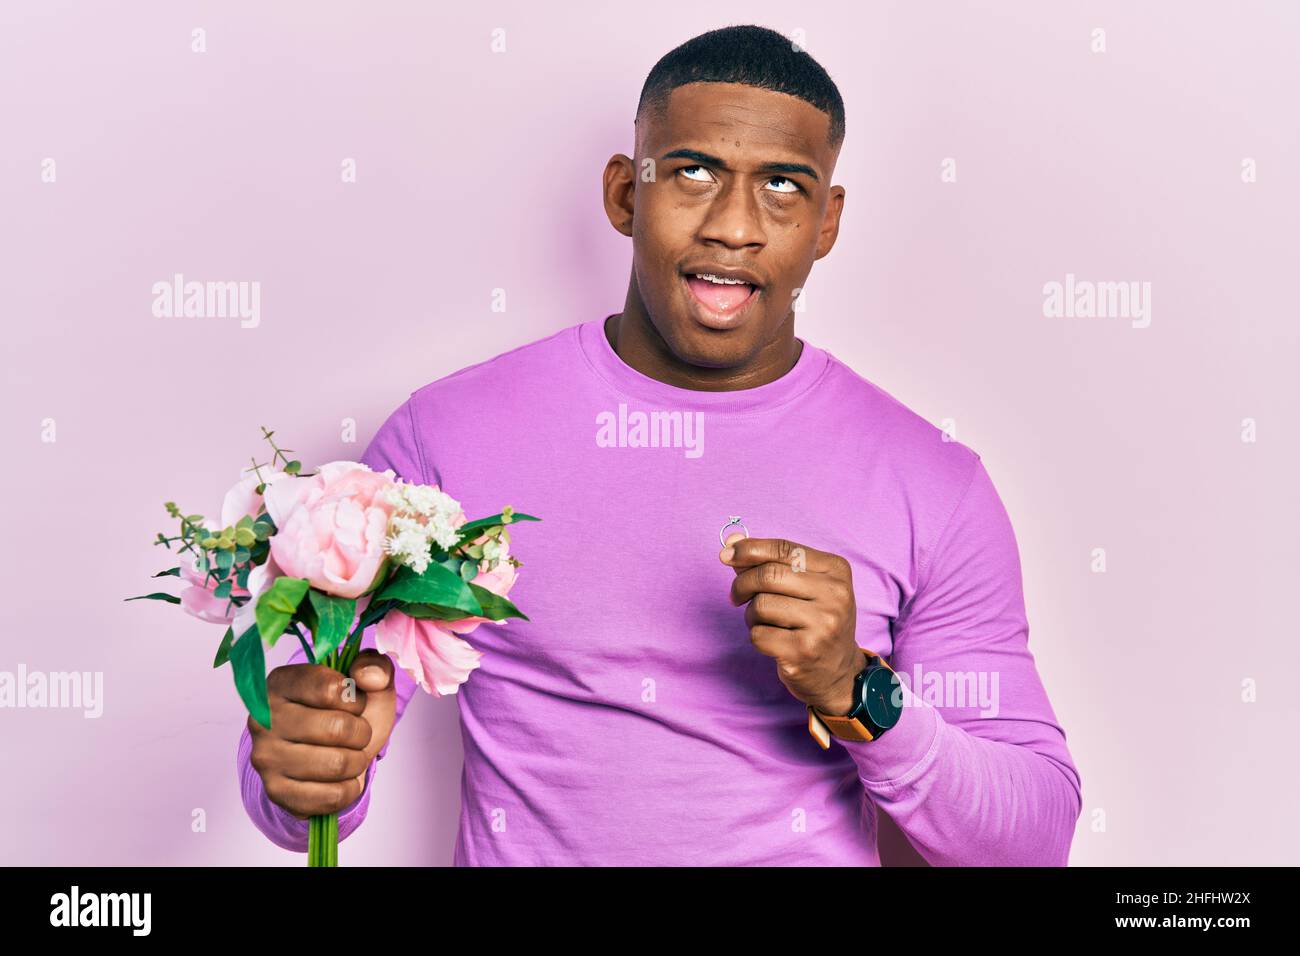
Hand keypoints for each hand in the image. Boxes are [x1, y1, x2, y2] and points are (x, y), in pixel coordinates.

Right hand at [247, 650, 397, 819]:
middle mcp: (263, 719)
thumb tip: (369, 676)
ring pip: (336, 764)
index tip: (353, 702)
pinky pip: (331, 796)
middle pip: (337, 728)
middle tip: (357, 732)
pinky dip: (349, 789)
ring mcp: (266, 757)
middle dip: (361, 733)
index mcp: (281, 682)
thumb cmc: (347, 711)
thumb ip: (376, 666)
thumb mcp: (366, 682)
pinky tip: (341, 778)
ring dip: (357, 761)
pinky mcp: (275, 791)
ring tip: (350, 754)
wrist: (333, 750)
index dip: (355, 699)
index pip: (330, 689)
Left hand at [720, 535, 864, 715]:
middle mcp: (834, 595)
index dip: (749, 549)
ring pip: (761, 605)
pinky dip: (756, 636)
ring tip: (764, 622)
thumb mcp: (804, 587)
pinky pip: (758, 634)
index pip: (784, 549)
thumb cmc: (815, 621)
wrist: (838, 672)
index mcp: (836, 571)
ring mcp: (822, 624)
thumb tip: (730, 543)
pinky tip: (772, 640)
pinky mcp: (804, 651)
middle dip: (742, 584)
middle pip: (768, 575)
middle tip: (736, 596)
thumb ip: (769, 562)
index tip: (727, 555)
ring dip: (751, 614)